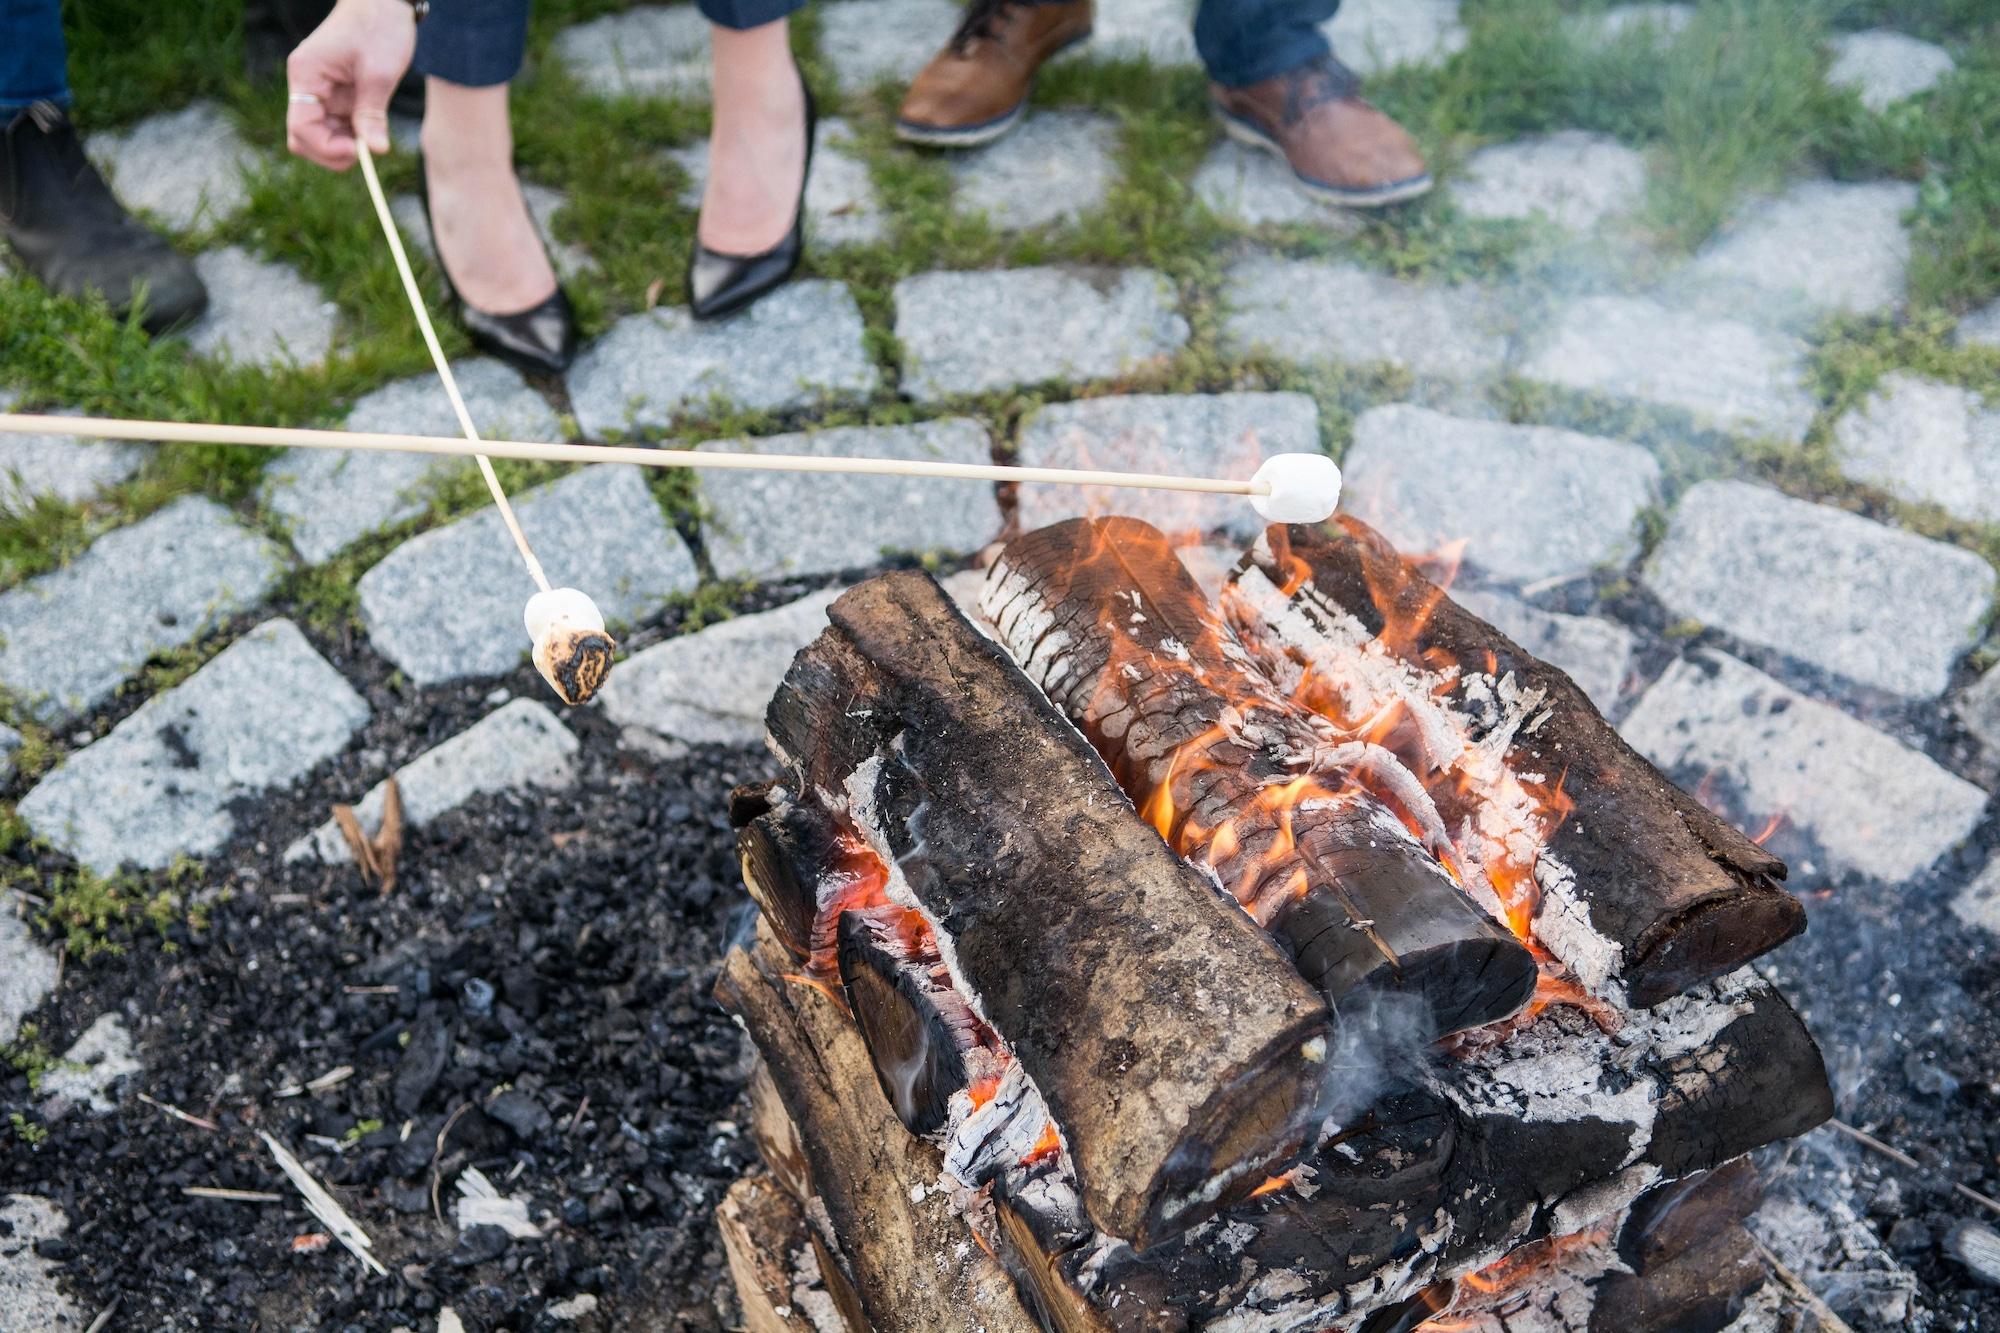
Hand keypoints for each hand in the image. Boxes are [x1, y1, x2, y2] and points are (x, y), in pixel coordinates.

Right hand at [285, 0, 417, 169]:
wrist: (383, 2)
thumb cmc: (379, 27)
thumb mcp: (378, 73)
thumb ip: (372, 113)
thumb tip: (374, 150)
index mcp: (306, 75)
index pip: (301, 128)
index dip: (327, 148)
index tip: (358, 151)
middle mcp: (307, 86)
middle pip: (304, 138)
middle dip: (331, 152)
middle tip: (365, 152)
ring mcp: (320, 92)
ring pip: (319, 136)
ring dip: (343, 146)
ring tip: (372, 136)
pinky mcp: (335, 96)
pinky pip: (335, 127)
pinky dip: (351, 136)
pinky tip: (371, 130)